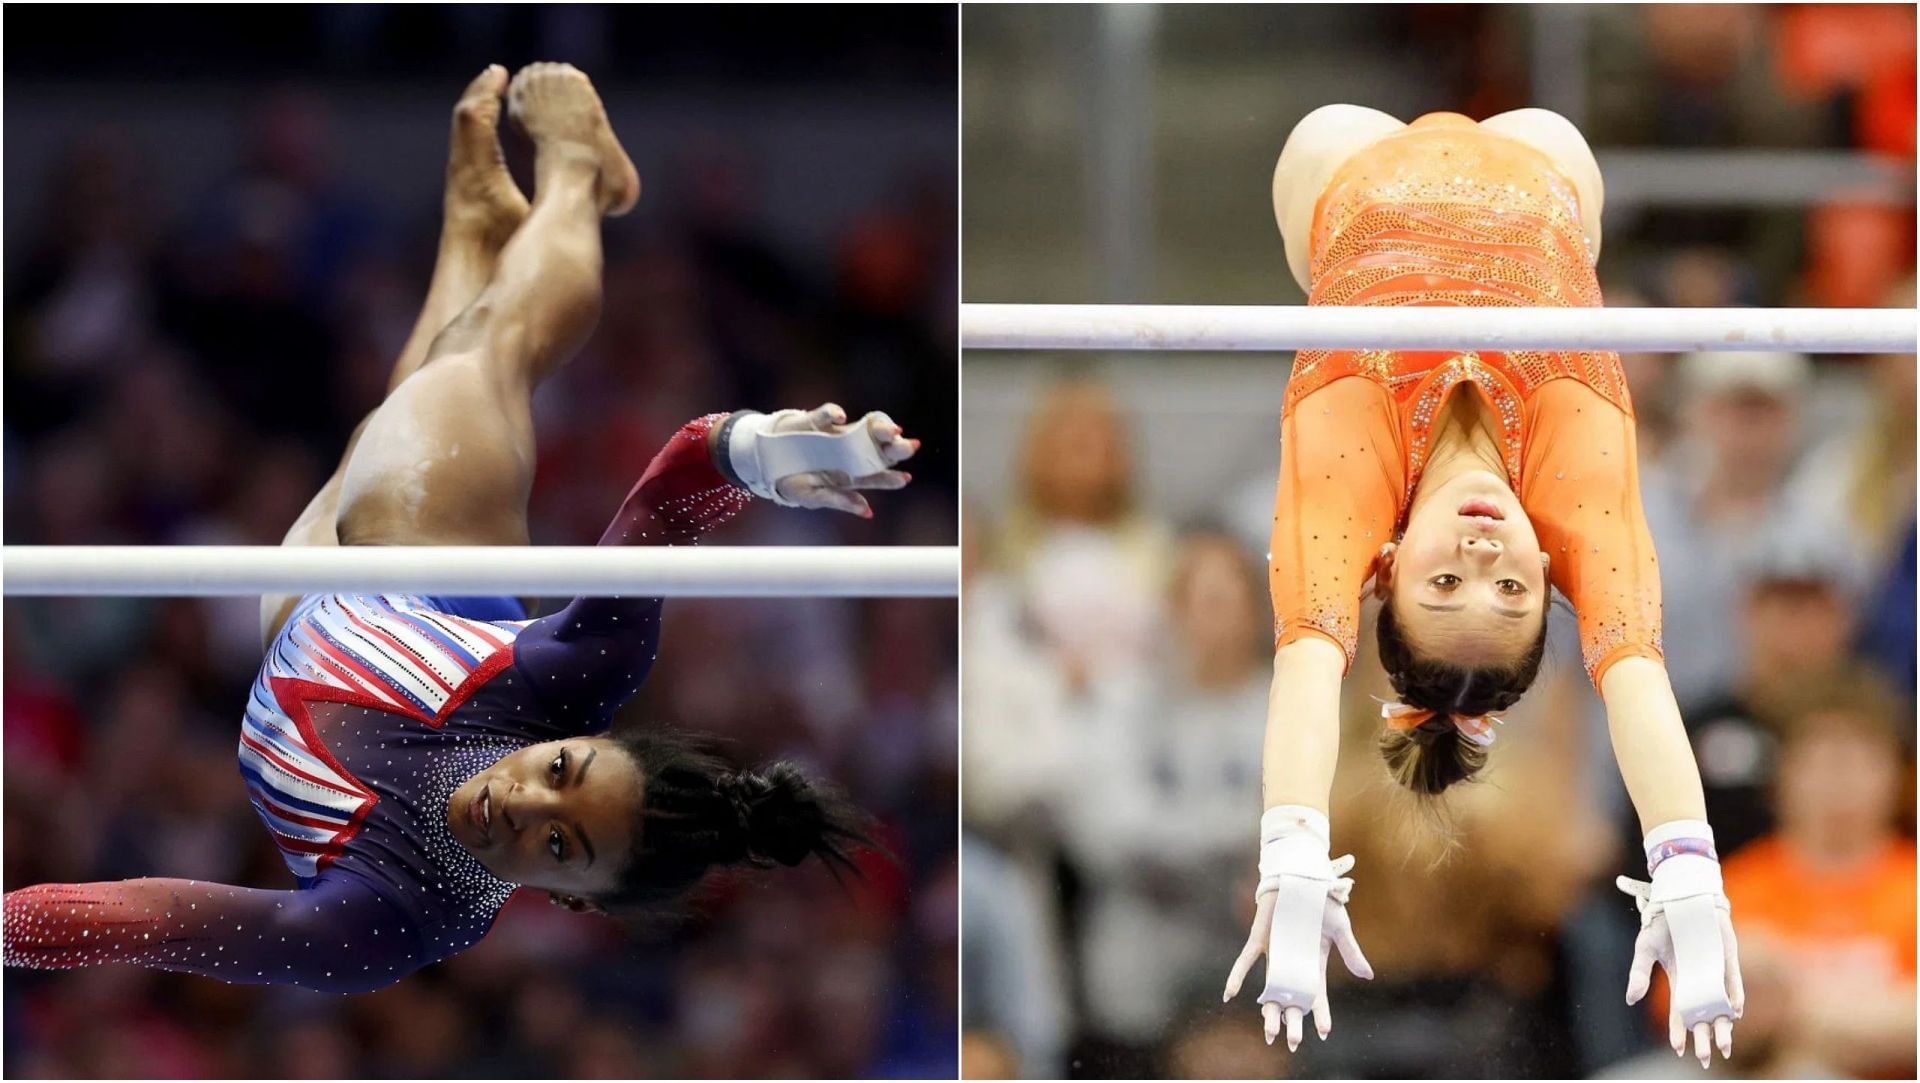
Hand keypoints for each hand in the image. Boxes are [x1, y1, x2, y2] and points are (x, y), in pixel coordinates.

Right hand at [766, 403, 915, 515]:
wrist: (766, 460)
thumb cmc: (794, 482)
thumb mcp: (814, 496)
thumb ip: (839, 500)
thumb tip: (868, 511)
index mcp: (849, 473)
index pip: (876, 476)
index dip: (891, 478)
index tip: (905, 479)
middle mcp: (848, 452)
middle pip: (878, 449)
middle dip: (895, 448)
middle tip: (910, 447)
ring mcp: (835, 435)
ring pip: (862, 429)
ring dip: (879, 428)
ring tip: (892, 431)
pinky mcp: (816, 421)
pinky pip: (826, 415)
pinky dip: (833, 414)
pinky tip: (840, 417)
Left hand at [1223, 853, 1372, 1049]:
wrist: (1301, 877)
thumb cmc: (1323, 902)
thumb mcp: (1341, 928)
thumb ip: (1351, 953)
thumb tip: (1368, 977)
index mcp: (1314, 963)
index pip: (1317, 996)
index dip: (1320, 1014)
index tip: (1324, 1033)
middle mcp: (1293, 964)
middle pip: (1292, 999)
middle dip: (1293, 1022)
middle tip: (1293, 1044)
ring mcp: (1275, 954)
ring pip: (1269, 988)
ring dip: (1269, 1010)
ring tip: (1270, 1034)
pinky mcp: (1260, 941)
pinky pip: (1245, 962)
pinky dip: (1237, 977)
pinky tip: (1228, 994)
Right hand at [1617, 874, 1744, 1067]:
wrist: (1682, 899)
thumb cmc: (1662, 923)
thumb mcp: (1644, 949)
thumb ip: (1639, 974)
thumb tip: (1630, 1000)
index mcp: (1679, 982)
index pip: (1680, 1014)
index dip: (1679, 1032)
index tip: (1679, 1050)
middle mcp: (1699, 981)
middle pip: (1703, 1017)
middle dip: (1704, 1038)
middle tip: (1707, 1058)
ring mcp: (1714, 972)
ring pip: (1721, 1005)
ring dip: (1723, 1025)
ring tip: (1726, 1046)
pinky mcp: (1727, 960)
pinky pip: (1733, 982)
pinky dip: (1734, 996)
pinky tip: (1734, 1011)